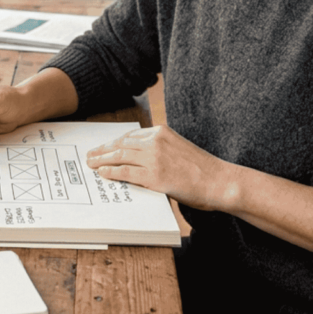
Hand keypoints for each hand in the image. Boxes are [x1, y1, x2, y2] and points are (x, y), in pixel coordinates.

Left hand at [85, 125, 232, 210]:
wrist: (221, 181)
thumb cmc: (204, 169)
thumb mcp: (179, 149)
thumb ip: (160, 149)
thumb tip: (139, 158)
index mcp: (162, 132)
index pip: (130, 136)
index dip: (114, 142)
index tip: (105, 146)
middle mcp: (155, 141)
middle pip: (121, 144)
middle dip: (103, 150)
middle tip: (90, 154)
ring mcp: (154, 158)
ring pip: (119, 156)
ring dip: (102, 160)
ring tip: (91, 163)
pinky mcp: (154, 176)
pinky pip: (125, 172)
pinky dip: (111, 172)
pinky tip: (102, 173)